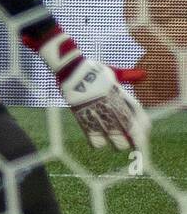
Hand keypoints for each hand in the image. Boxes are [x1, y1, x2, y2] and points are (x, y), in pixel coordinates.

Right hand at [34, 30, 150, 150]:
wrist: (70, 68)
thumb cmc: (92, 70)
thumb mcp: (112, 73)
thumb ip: (128, 77)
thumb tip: (142, 75)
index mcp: (120, 92)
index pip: (138, 115)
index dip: (142, 129)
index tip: (141, 137)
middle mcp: (110, 102)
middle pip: (128, 128)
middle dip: (132, 139)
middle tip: (129, 143)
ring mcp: (96, 109)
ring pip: (113, 134)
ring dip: (117, 143)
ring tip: (117, 145)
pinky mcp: (82, 115)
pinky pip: (93, 136)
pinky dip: (97, 143)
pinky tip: (98, 142)